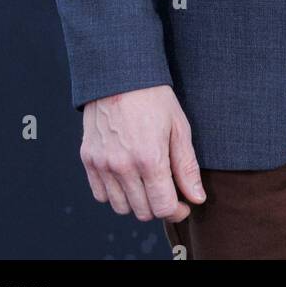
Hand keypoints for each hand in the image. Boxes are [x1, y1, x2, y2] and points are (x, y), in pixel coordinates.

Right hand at [80, 84, 205, 222]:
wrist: (119, 74)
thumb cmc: (153, 97)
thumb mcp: (179, 127)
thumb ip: (187, 167)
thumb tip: (197, 198)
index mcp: (149, 158)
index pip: (163, 208)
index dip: (177, 210)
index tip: (183, 204)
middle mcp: (123, 166)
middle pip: (142, 212)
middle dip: (159, 206)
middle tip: (166, 190)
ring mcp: (102, 164)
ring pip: (120, 208)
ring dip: (136, 202)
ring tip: (146, 183)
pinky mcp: (88, 159)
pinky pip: (100, 195)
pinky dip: (114, 193)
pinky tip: (126, 177)